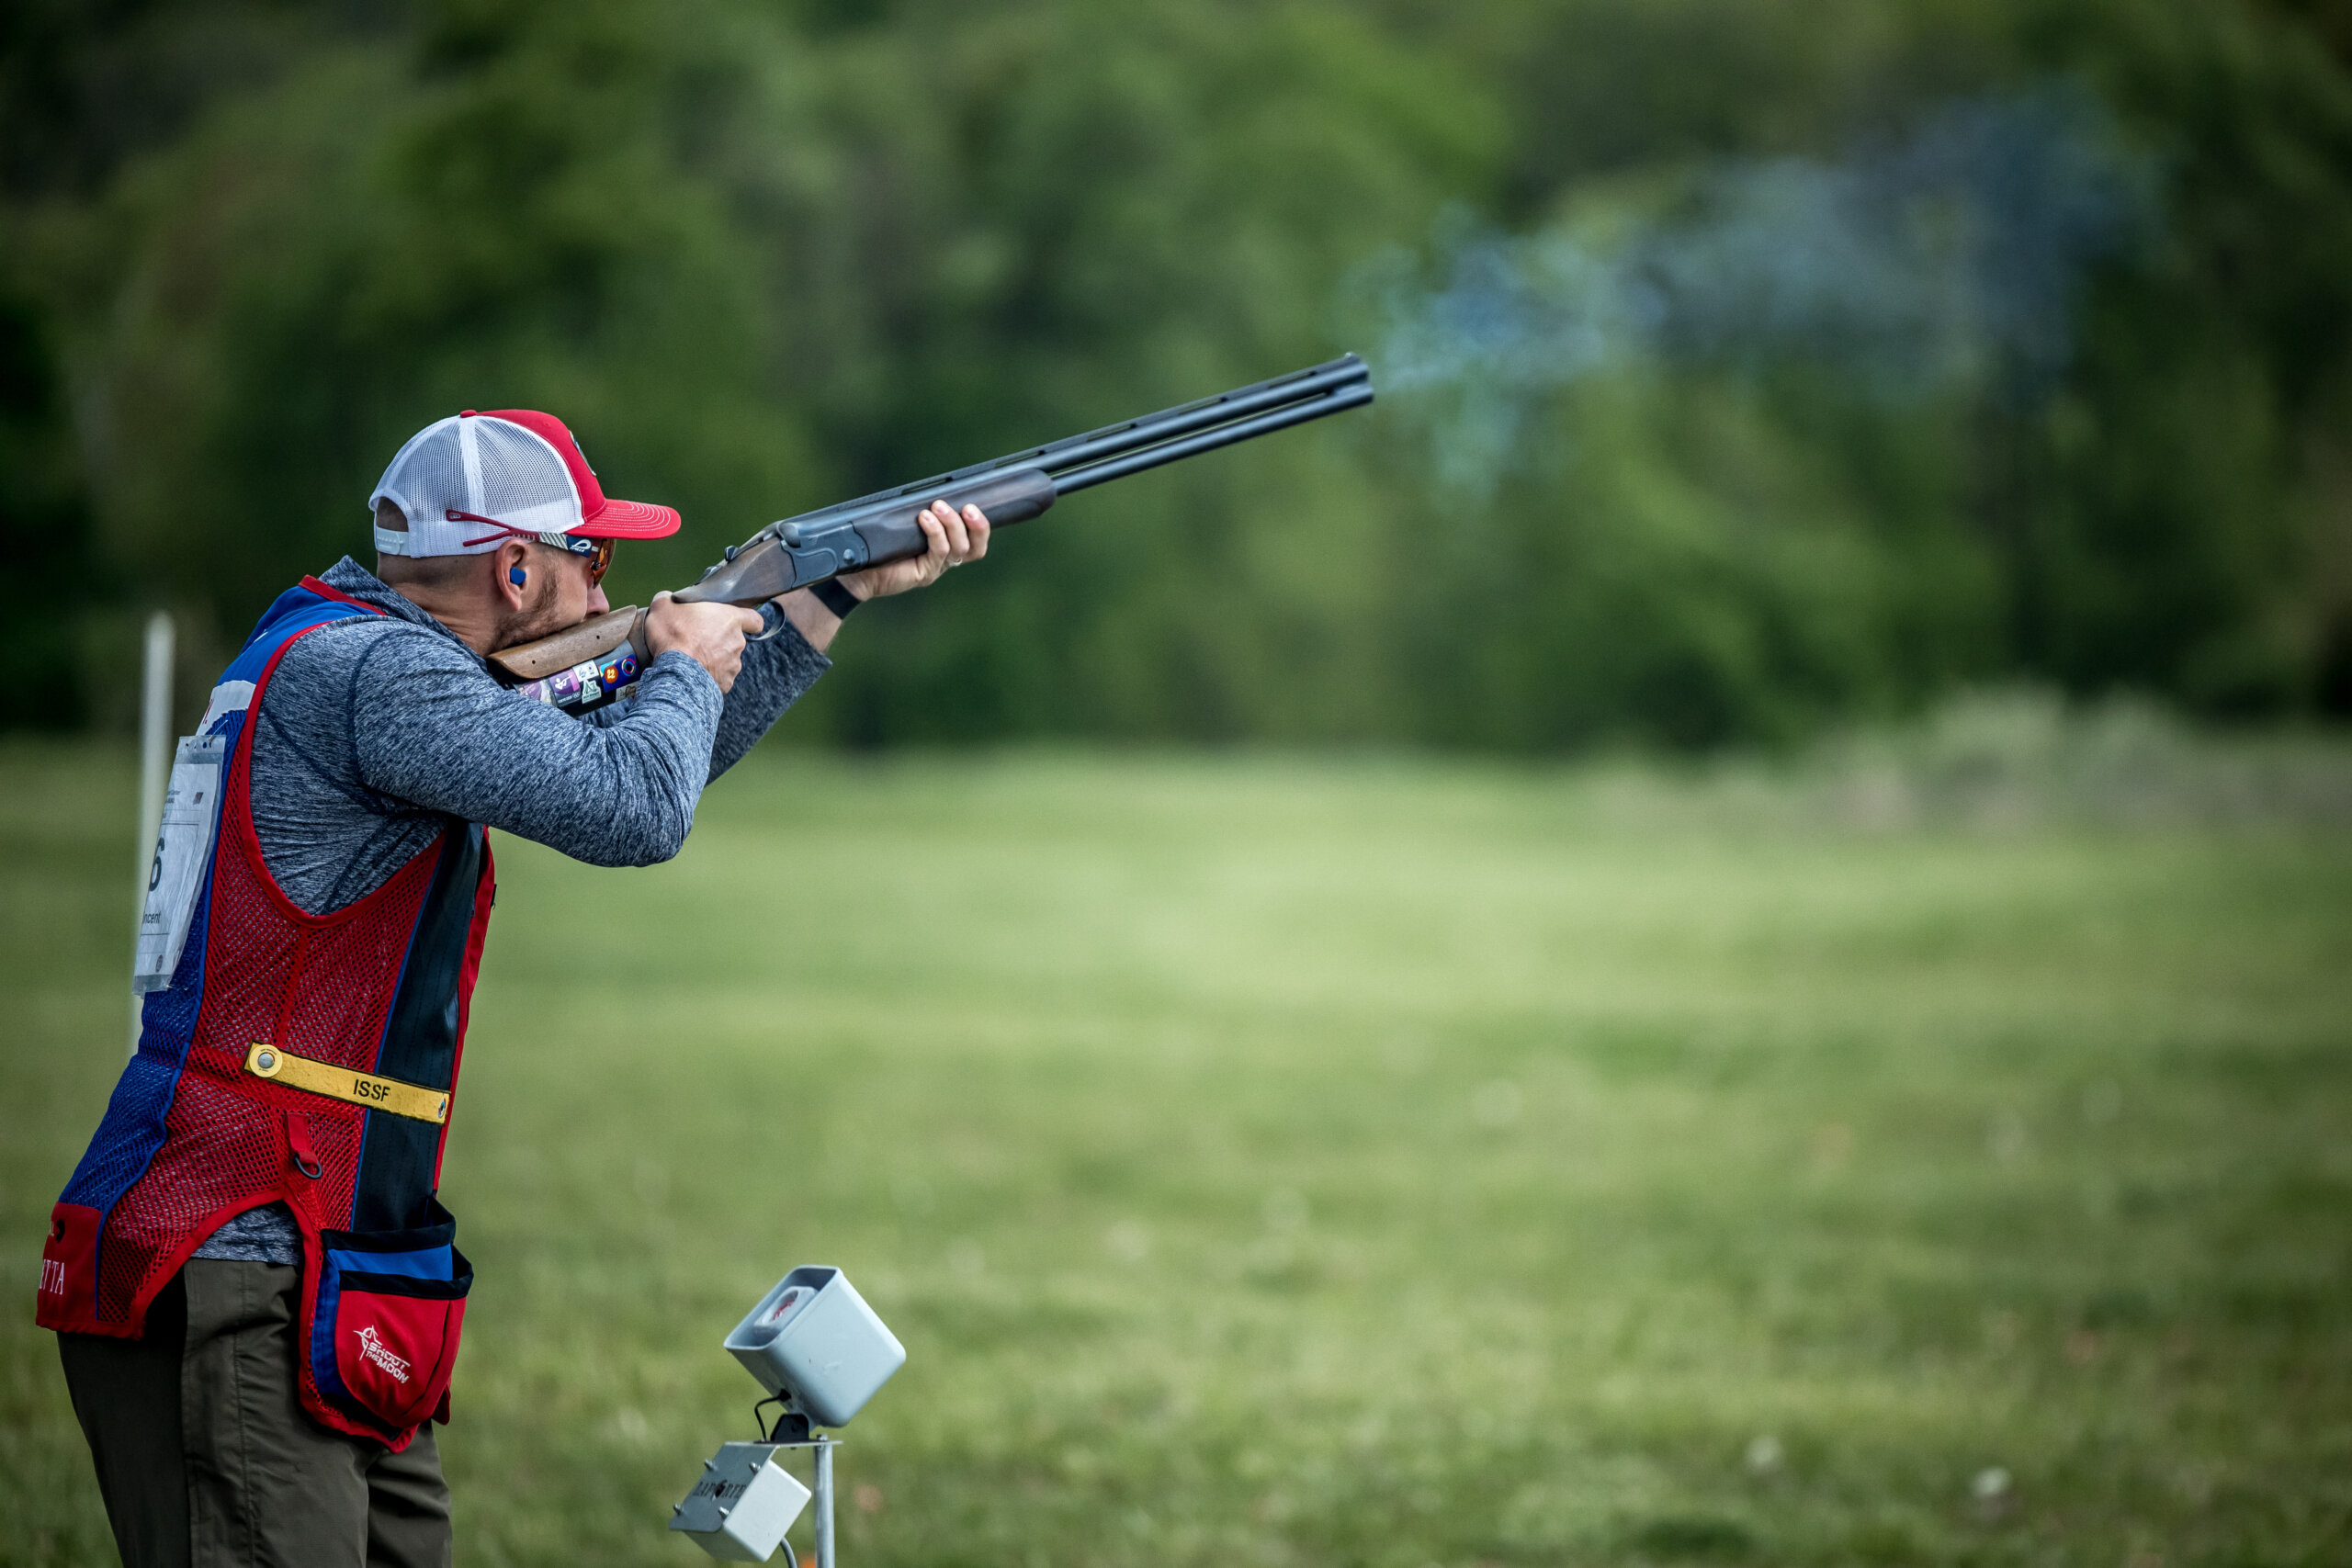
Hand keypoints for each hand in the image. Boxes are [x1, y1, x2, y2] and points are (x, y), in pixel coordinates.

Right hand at [644, 592, 765, 693]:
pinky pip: (719, 678)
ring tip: (692, 659)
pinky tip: (693, 674)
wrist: (674, 670)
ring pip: (727, 660)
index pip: (754, 620)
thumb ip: (671, 599)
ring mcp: (733, 665)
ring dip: (713, 659)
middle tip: (697, 640)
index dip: (748, 622)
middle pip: (734, 640)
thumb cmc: (673, 634)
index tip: (738, 624)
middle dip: (719, 641)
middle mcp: (737, 642)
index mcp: (730, 619)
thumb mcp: (664, 605)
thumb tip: (667, 599)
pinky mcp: (726, 683)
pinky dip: (709, 676)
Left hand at [840, 501, 990, 601]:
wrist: (857, 568)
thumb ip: (923, 512)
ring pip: (958, 548)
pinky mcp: (924, 574)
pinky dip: (935, 532)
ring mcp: (935, 568)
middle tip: (967, 507)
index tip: (973, 504)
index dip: (981, 526)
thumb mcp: (905, 522)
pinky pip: (938, 552)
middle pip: (975, 548)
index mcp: (946, 547)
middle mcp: (945, 560)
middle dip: (976, 526)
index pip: (976, 541)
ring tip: (937, 507)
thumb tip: (934, 490)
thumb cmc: (880, 542)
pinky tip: (924, 518)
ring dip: (951, 523)